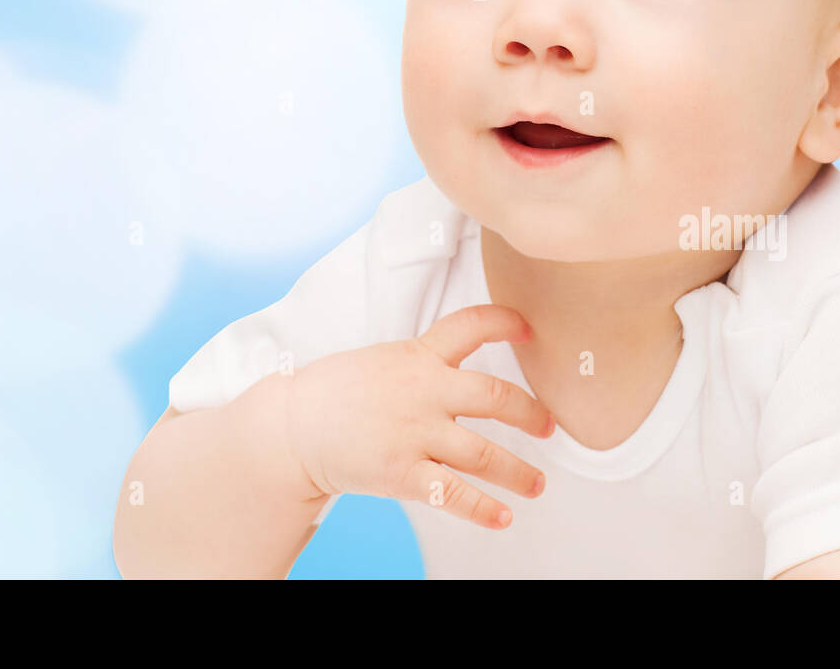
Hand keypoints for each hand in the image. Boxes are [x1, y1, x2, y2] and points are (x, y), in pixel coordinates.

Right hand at [287, 304, 554, 528]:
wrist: (290, 427)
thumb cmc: (332, 392)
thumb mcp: (380, 361)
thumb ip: (419, 364)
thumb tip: (452, 372)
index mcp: (417, 355)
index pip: (469, 326)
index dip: (504, 322)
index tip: (527, 326)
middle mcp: (423, 390)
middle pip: (494, 396)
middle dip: (530, 413)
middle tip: (549, 426)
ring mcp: (414, 432)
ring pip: (483, 452)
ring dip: (517, 471)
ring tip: (538, 484)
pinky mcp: (400, 472)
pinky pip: (452, 492)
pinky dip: (482, 508)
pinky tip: (503, 517)